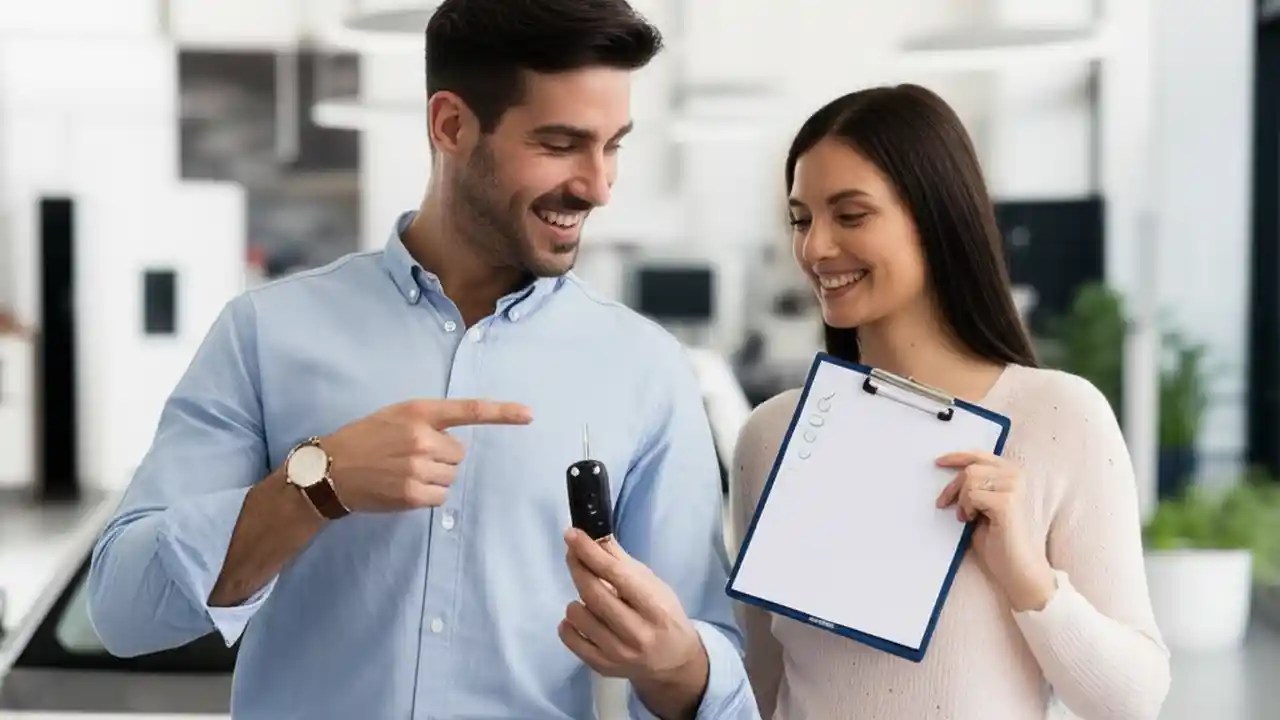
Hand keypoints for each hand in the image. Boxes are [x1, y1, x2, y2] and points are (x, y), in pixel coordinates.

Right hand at [320, 398, 531, 511]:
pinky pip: (440, 496)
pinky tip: (404, 487)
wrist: (330, 468)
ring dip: (434, 477)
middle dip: (442, 456)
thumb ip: (428, 421)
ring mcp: (417, 466)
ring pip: (450, 476)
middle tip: (411, 456)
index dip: (502, 413)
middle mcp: (422, 437)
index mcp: (420, 412)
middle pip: (459, 453)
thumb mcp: (396, 415)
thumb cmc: (365, 438)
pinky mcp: (412, 492)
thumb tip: (456, 441)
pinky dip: (428, 495)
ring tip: (404, 471)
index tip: (528, 414)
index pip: (469, 410)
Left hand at [559, 530, 707, 714]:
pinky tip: (580, 617)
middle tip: (573, 553)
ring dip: (576, 599)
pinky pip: (571, 640)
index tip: (572, 535)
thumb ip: (622, 562)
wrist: (674, 661)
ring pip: (579, 616)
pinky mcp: (603, 667)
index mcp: (655, 608)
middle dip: (578, 568)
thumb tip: (594, 537)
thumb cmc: (664, 615)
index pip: (616, 575)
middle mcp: (637, 634)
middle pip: (594, 594)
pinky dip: (569, 624)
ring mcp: (618, 654)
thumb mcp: (653, 585)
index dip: (590, 552)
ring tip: (589, 597)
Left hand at [935, 451, 1055, 610]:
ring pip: (970, 479)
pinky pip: (972, 495)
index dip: (956, 457)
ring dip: (961, 500)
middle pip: (970, 468)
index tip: (938, 462)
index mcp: (1011, 473)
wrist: (1016, 566)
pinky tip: (972, 520)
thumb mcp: (980, 505)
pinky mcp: (1007, 502)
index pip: (979, 456)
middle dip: (953, 487)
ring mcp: (1013, 488)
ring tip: (967, 517)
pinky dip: (966, 508)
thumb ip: (972, 486)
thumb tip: (946, 471)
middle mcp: (1016, 476)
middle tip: (945, 505)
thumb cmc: (997, 538)